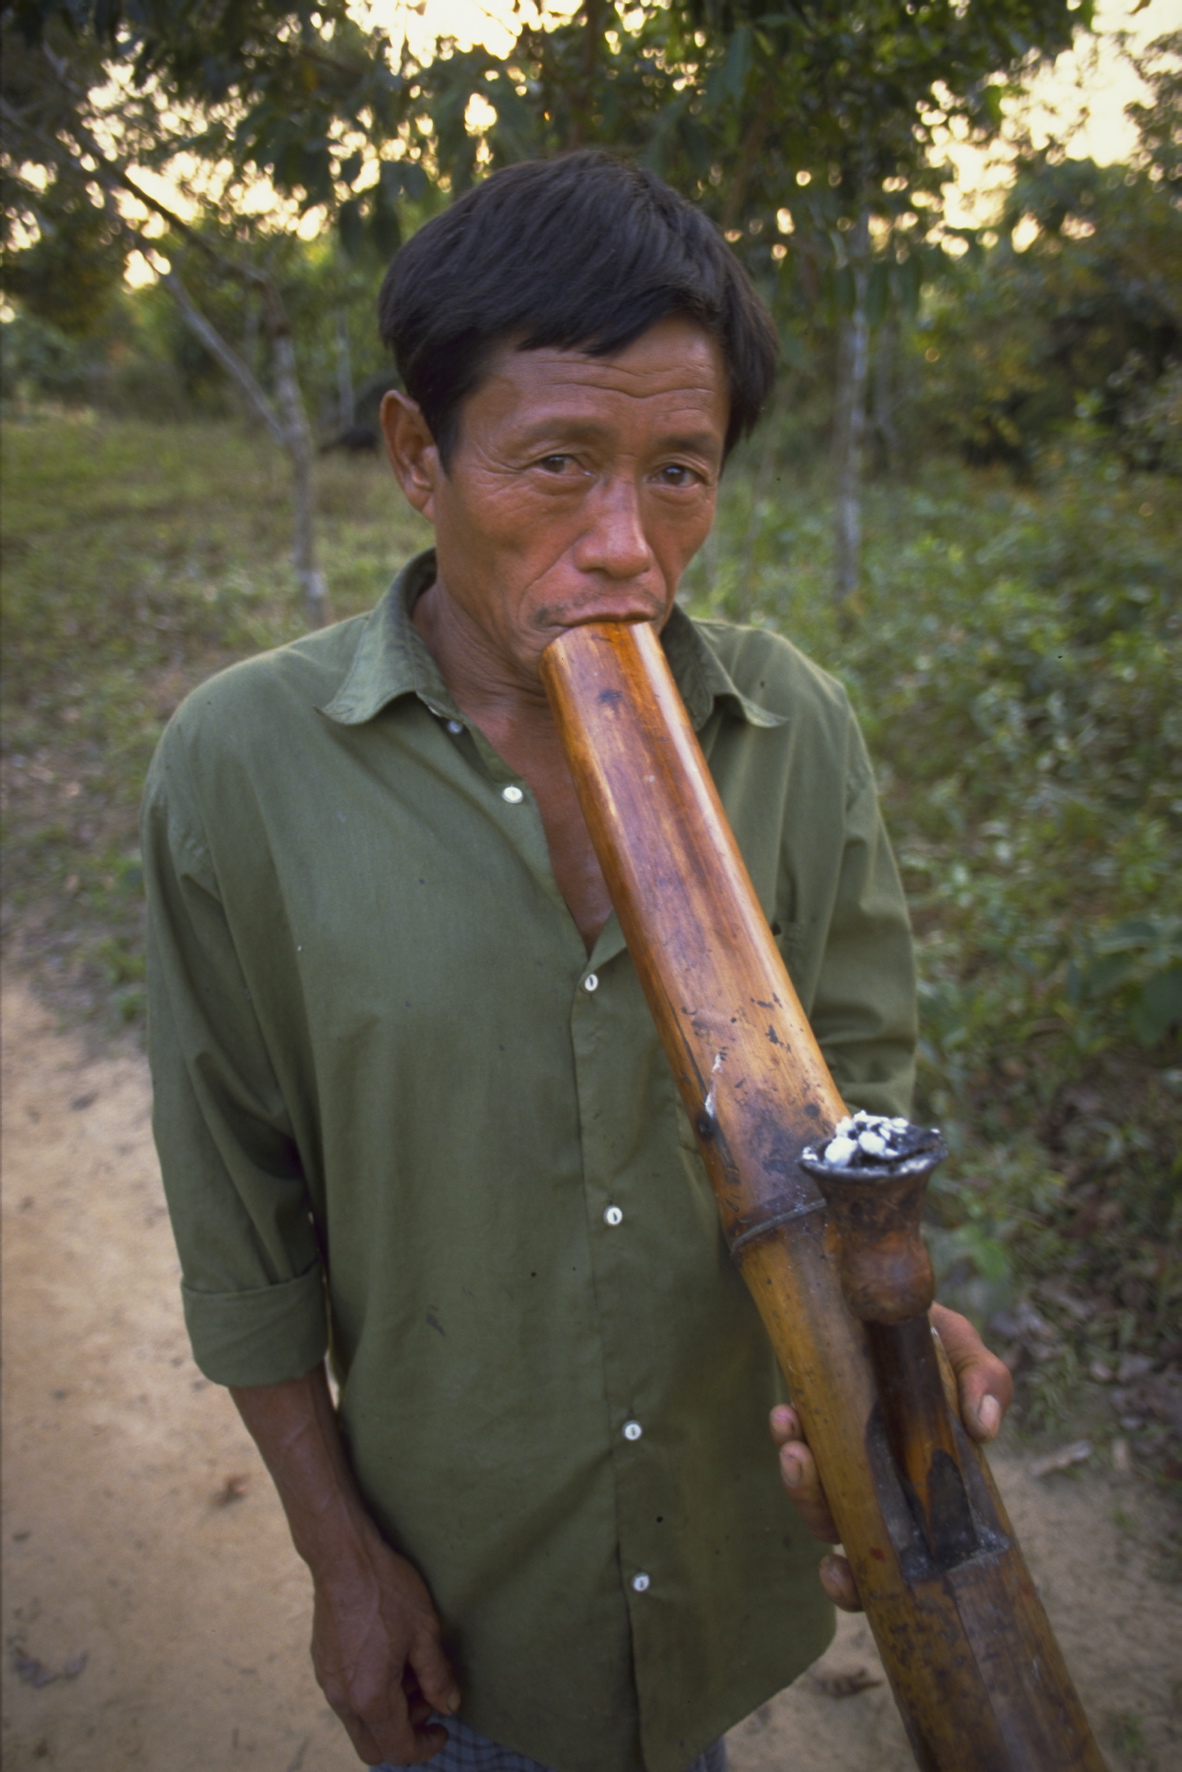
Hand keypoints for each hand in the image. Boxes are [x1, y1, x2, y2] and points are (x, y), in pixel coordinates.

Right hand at [311, 1531, 460, 1765]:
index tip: (444, 1729)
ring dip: (387, 1712)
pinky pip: (346, 1698)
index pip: (399, 1750)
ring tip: (410, 1670)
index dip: (426, 1747)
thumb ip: (438, 1677)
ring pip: (359, 1722)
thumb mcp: (424, 1631)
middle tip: (427, 1698)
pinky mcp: (321, 1664)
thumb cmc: (386, 1590)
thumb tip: (449, 1707)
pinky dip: (370, 1693)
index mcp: (371, 1697)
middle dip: (405, 1732)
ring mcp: (327, 1683)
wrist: (342, 1557)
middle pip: (373, 1747)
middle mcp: (343, 1699)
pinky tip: (387, 1657)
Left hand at [769, 1302, 1012, 1612]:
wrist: (889, 1291)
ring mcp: (840, 1454)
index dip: (860, 1583)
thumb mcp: (965, 1352)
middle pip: (839, 1528)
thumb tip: (984, 1429)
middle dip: (815, 1513)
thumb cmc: (933, 1339)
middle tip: (803, 1471)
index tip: (836, 1572)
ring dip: (796, 1477)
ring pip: (812, 1494)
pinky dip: (788, 1437)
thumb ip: (985, 1381)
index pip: (893, 1558)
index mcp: (919, 1487)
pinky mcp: (811, 1422)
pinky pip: (797, 1446)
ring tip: (791, 1441)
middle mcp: (876, 1481)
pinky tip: (786, 1417)